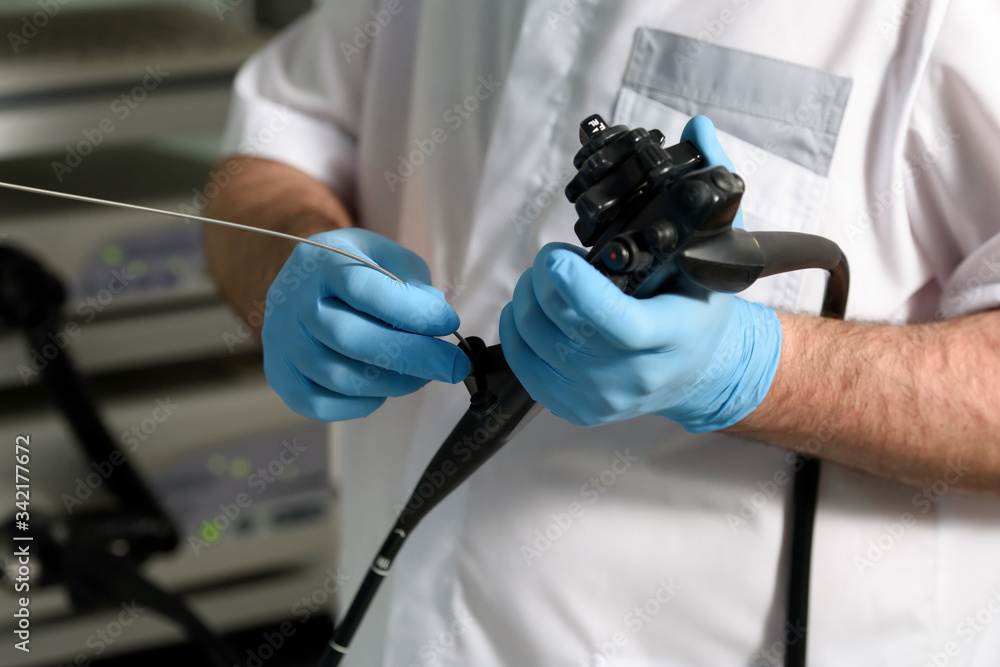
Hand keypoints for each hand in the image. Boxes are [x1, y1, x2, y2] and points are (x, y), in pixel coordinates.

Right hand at [262, 228, 470, 421]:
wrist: (306, 282)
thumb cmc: (357, 269)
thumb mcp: (386, 256)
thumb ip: (412, 284)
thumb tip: (435, 324)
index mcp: (320, 261)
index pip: (365, 289)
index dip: (413, 311)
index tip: (449, 322)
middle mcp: (292, 302)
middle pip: (351, 339)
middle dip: (413, 356)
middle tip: (453, 366)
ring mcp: (281, 341)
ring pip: (339, 377)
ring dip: (393, 383)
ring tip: (423, 375)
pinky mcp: (280, 374)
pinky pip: (320, 404)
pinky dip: (361, 404)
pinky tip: (383, 389)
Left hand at [498, 116, 780, 430]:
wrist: (703, 371)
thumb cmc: (701, 306)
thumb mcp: (718, 249)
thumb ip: (712, 186)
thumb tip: (698, 129)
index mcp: (672, 337)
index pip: (616, 324)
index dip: (578, 290)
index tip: (558, 257)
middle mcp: (635, 376)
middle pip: (563, 328)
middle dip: (544, 281)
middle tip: (552, 258)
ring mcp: (601, 398)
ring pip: (535, 343)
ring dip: (528, 299)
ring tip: (546, 278)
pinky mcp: (573, 408)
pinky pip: (523, 363)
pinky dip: (518, 326)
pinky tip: (536, 306)